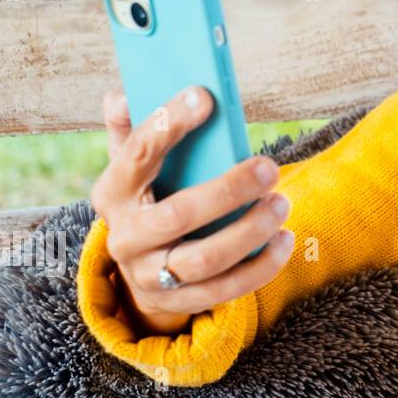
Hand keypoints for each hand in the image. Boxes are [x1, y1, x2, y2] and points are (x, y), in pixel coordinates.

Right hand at [92, 85, 295, 335]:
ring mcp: (150, 275)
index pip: (136, 155)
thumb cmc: (150, 196)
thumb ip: (130, 128)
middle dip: (228, 190)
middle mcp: (125, 237)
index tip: (204, 96)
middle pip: (178, 215)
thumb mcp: (133, 163)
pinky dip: (261, 266)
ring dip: (250, 231)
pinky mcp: (178, 302)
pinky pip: (224, 290)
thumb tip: (123, 96)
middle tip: (269, 167)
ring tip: (281, 203)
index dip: (168, 124)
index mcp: (113, 193)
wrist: (139, 267)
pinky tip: (285, 239)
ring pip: (205, 259)